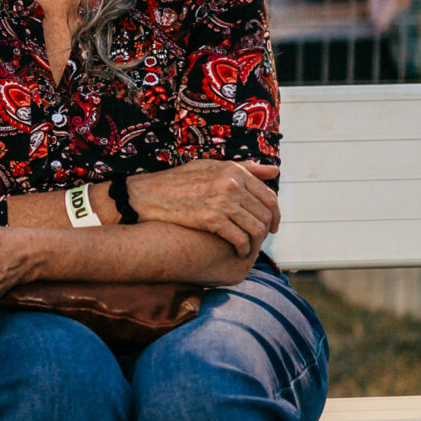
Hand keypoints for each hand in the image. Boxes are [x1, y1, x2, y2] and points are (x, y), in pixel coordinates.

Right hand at [126, 160, 279, 256]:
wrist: (146, 194)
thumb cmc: (177, 181)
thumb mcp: (209, 167)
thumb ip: (243, 169)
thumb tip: (274, 170)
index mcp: (232, 170)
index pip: (268, 196)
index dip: (275, 214)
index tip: (272, 225)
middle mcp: (230, 184)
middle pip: (264, 214)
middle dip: (266, 230)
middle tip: (261, 240)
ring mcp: (222, 201)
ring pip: (255, 228)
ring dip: (256, 242)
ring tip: (249, 247)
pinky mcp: (211, 218)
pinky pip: (240, 239)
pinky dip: (243, 249)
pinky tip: (238, 252)